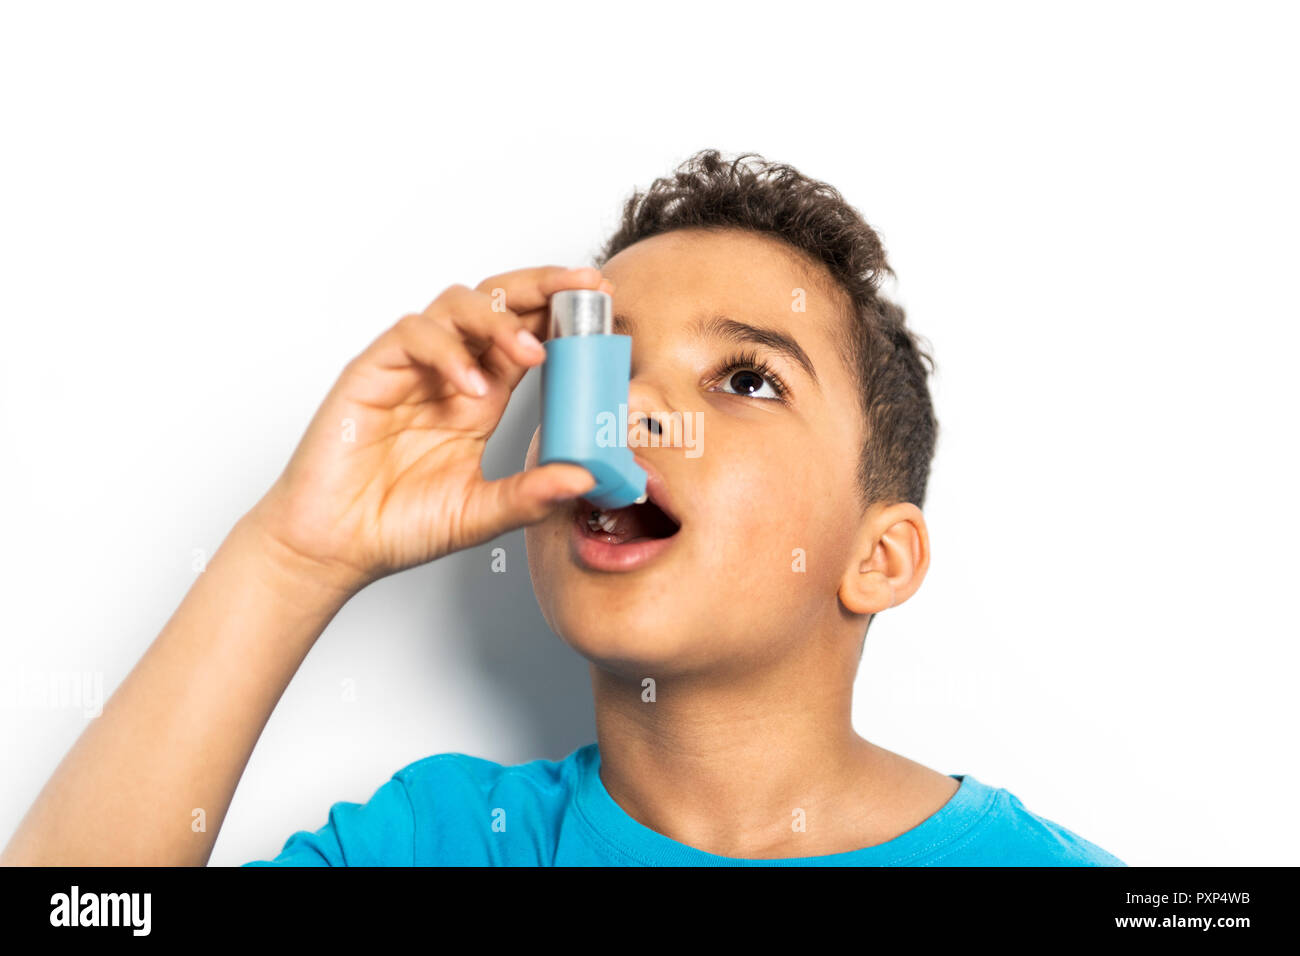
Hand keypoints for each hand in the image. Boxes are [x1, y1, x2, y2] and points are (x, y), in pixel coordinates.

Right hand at [245, 265, 605, 594]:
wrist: (335, 548)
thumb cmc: (399, 526)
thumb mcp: (482, 514)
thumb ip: (531, 496)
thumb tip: (587, 478)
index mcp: (481, 397)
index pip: (528, 335)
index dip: (563, 314)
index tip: (604, 305)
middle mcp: (450, 373)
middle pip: (498, 302)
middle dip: (543, 288)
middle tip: (585, 290)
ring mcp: (410, 368)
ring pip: (456, 305)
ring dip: (499, 318)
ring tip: (531, 352)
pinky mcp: (372, 372)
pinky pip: (412, 336)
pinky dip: (447, 352)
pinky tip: (471, 386)